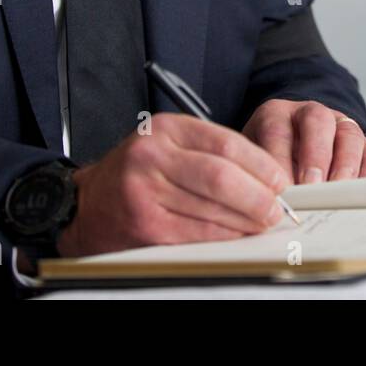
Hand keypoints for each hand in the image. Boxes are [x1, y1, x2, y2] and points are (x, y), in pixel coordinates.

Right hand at [55, 113, 289, 257]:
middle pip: (222, 177)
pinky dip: (224, 236)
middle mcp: (152, 156)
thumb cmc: (136, 174)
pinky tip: (236, 235)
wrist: (85, 204)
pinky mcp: (145, 226)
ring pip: (212, 208)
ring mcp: (145, 192)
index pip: (226, 144)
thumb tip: (266, 176)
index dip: (261, 166)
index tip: (280, 181)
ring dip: (246, 220)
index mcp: (165, 130)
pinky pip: (197, 233)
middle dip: (258, 197)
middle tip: (275, 209)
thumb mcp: (169, 145)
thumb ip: (211, 153)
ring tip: (261, 223)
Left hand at [242, 99, 365, 184]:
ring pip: (349, 135)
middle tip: (311, 187)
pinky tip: (358, 196)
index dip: (279, 159)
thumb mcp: (253, 164)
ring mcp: (340, 125)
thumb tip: (265, 207)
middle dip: (315, 156)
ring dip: (344, 166)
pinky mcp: (362, 144)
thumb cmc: (268, 163)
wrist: (291, 151)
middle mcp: (311, 113)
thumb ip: (258, 178)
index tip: (280, 189)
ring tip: (336, 194)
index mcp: (276, 114)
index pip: (277, 129)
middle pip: (317, 121)